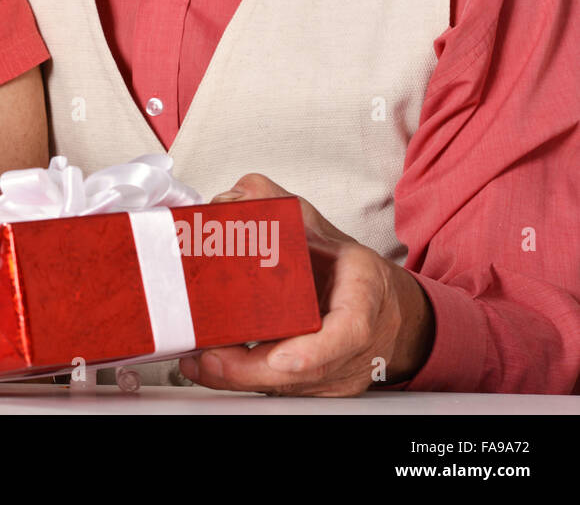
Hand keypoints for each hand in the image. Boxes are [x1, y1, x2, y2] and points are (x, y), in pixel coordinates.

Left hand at [177, 174, 434, 396]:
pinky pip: (285, 390)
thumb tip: (231, 198)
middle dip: (254, 370)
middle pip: (307, 371)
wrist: (387, 308)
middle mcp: (354, 345)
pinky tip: (213, 369)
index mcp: (363, 297)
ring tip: (200, 364)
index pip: (348, 331)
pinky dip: (248, 381)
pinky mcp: (320, 387)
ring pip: (292, 387)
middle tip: (211, 359)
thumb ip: (273, 205)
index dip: (315, 351)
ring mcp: (339, 372)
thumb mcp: (317, 226)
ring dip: (242, 379)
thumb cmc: (348, 269)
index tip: (282, 357)